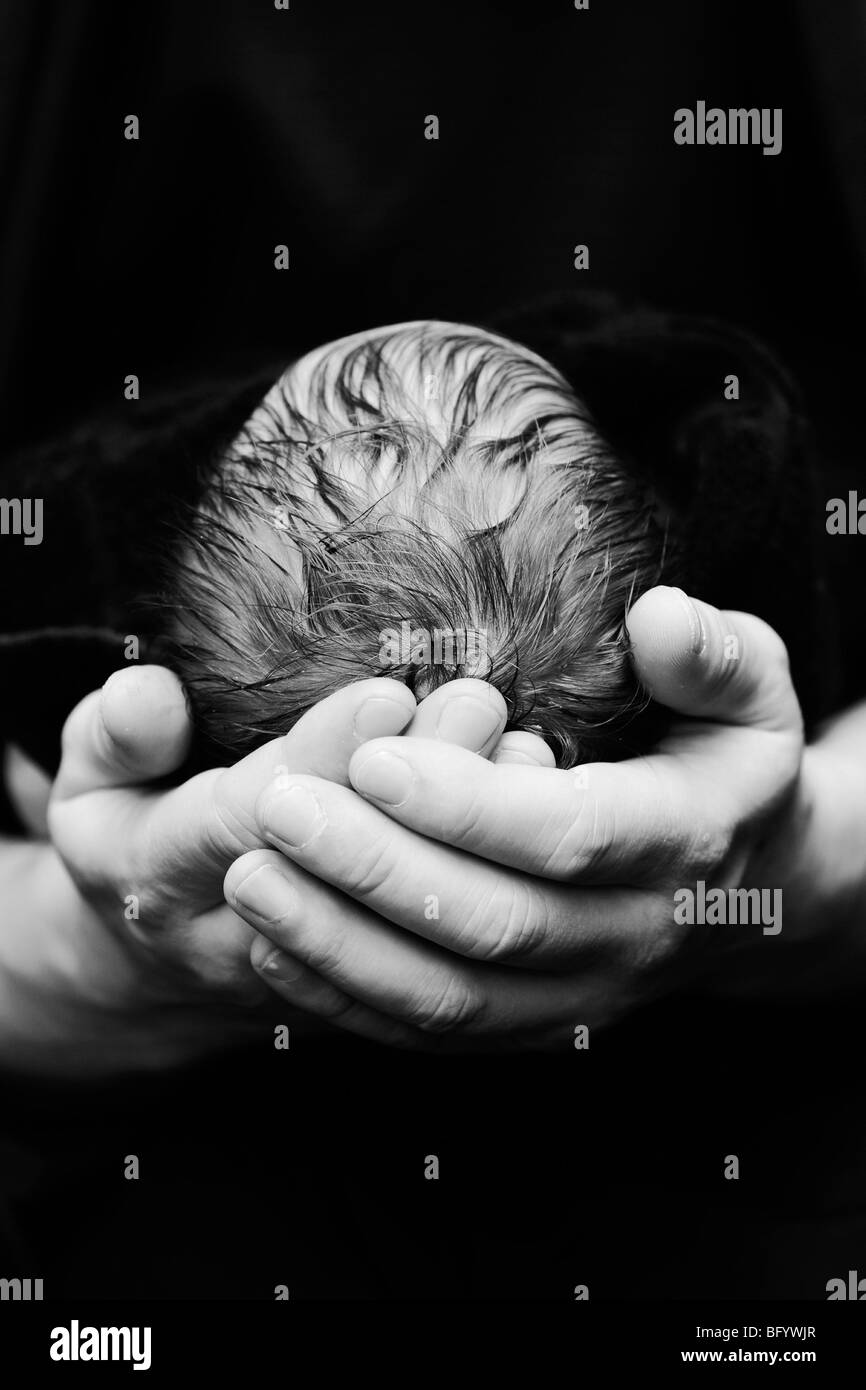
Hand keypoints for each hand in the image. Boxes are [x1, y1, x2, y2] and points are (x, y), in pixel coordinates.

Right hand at [23, 665, 517, 1070]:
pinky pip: (437, 962)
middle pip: (336, 875)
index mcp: (160, 876)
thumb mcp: (92, 784)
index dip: (318, 759)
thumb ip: (114, 737)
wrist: (155, 967)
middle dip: (411, 792)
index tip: (386, 695)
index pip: (244, 819)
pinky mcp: (366, 999)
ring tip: (523, 751)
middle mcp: (238, 939)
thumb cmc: (133, 838)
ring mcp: (311, 979)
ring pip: (401, 935)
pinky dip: (489, 893)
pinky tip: (536, 820)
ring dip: (468, 841)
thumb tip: (149, 693)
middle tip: (477, 704)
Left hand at [225, 585, 838, 1048]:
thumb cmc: (724, 755)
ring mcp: (580, 998)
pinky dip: (347, 1000)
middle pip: (496, 924)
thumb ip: (713, 653)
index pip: (571, 834)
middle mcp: (633, 937)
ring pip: (452, 998)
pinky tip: (273, 948)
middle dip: (377, 871)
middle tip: (278, 808)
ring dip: (342, 946)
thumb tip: (659, 617)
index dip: (470, 804)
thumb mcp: (748, 689)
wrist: (745, 880)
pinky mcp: (531, 1027)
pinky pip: (433, 1034)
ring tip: (252, 878)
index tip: (371, 759)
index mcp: (683, 840)